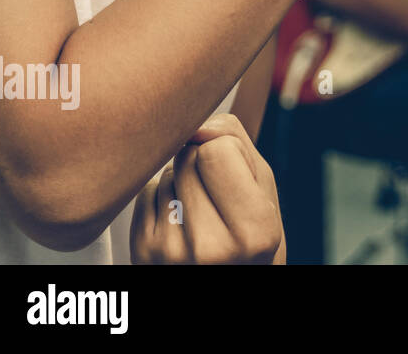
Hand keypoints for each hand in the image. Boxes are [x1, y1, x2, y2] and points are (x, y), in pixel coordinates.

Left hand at [130, 113, 283, 263]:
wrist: (226, 283)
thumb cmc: (251, 234)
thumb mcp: (265, 191)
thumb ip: (240, 144)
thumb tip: (199, 124)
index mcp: (253, 232)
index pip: (217, 149)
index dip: (230, 153)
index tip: (240, 178)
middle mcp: (209, 248)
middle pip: (189, 157)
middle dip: (204, 163)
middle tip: (220, 195)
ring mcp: (170, 254)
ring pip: (166, 172)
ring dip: (182, 181)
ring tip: (201, 211)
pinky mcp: (142, 254)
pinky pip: (146, 193)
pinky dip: (163, 198)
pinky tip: (180, 222)